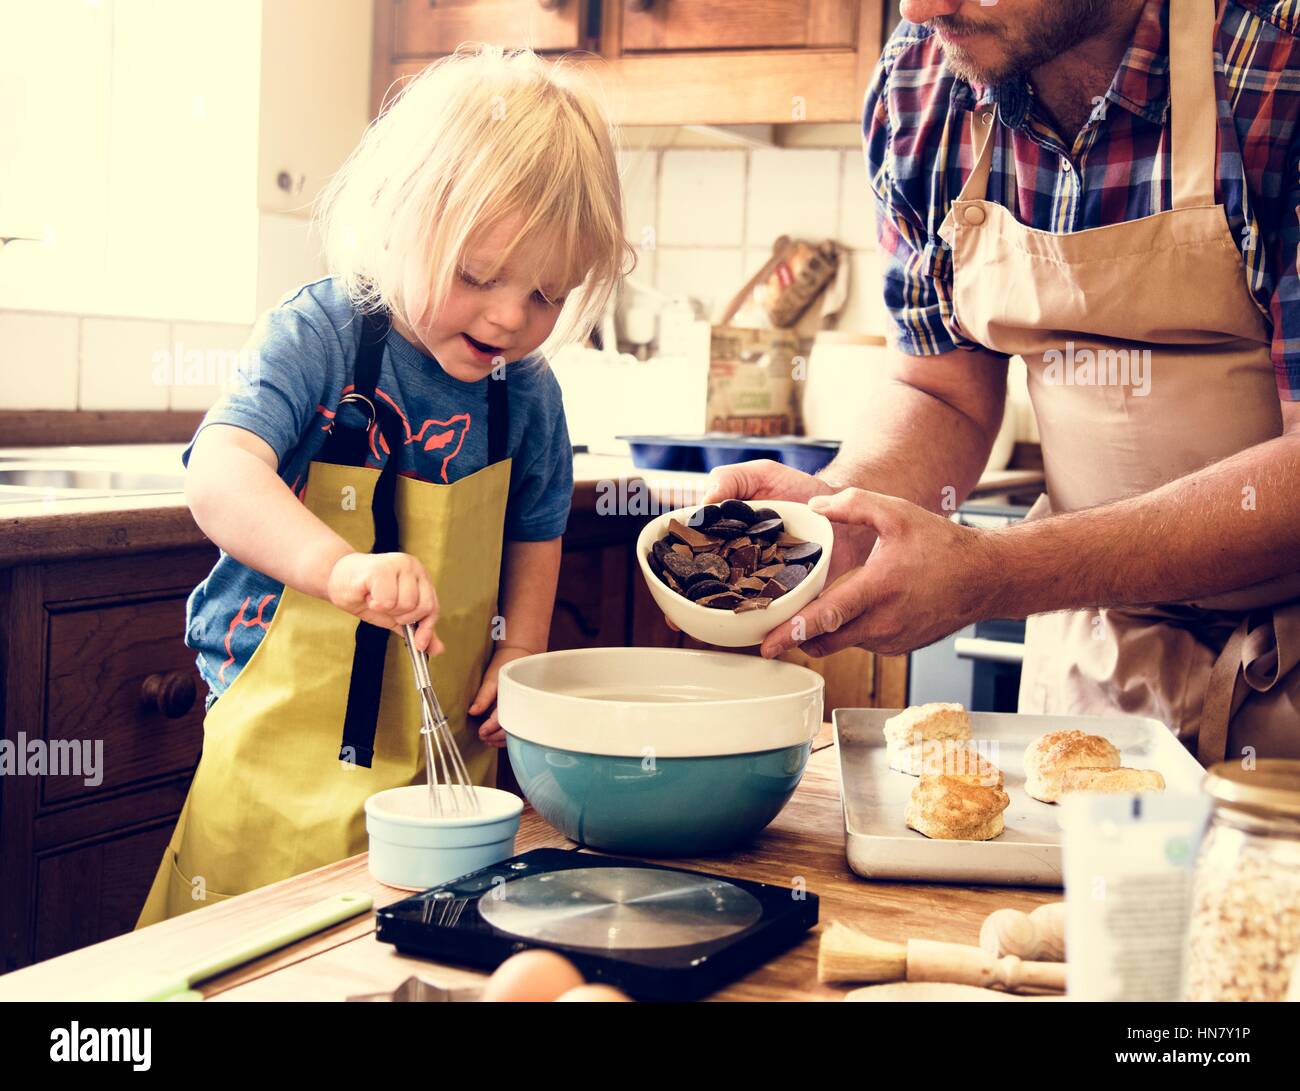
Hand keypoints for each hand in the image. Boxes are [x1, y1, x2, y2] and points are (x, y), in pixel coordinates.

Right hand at [326, 551, 442, 653]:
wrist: (338, 579)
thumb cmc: (367, 594)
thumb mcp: (396, 615)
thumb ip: (417, 629)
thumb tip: (437, 649)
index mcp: (420, 577)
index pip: (432, 607)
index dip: (426, 629)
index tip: (419, 645)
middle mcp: (413, 566)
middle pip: (420, 607)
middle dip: (400, 616)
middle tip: (385, 607)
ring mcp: (398, 564)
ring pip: (405, 604)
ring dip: (386, 609)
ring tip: (375, 599)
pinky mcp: (381, 568)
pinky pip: (387, 600)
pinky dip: (375, 604)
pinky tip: (368, 595)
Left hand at [468, 645, 535, 748]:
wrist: (522, 654)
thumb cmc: (506, 664)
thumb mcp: (492, 678)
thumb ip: (483, 696)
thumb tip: (472, 712)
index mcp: (515, 695)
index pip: (503, 717)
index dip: (491, 728)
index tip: (481, 733)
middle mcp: (523, 703)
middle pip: (512, 727)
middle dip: (496, 736)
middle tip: (484, 739)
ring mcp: (527, 707)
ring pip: (518, 730)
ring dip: (503, 738)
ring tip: (489, 741)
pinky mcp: (527, 708)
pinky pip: (521, 726)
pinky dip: (510, 734)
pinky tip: (501, 737)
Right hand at [658, 460, 874, 635]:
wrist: (845, 507)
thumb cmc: (798, 489)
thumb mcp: (761, 474)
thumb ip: (730, 479)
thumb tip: (704, 502)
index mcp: (726, 539)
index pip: (696, 556)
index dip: (676, 571)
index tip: (664, 585)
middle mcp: (741, 565)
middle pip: (711, 588)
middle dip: (692, 605)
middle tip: (679, 619)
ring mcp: (766, 584)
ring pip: (738, 607)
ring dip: (722, 620)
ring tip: (707, 630)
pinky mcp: (793, 597)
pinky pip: (777, 615)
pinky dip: (766, 626)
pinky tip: (757, 634)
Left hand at [758, 488, 998, 659]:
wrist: (983, 578)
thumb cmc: (942, 546)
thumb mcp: (897, 514)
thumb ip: (853, 505)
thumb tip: (814, 507)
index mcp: (879, 588)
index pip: (826, 617)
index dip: (792, 632)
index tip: (767, 644)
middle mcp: (883, 621)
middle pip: (825, 640)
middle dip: (796, 638)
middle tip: (770, 632)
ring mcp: (891, 639)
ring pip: (842, 642)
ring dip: (824, 631)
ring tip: (812, 611)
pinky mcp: (898, 647)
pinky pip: (862, 642)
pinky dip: (850, 631)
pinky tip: (854, 609)